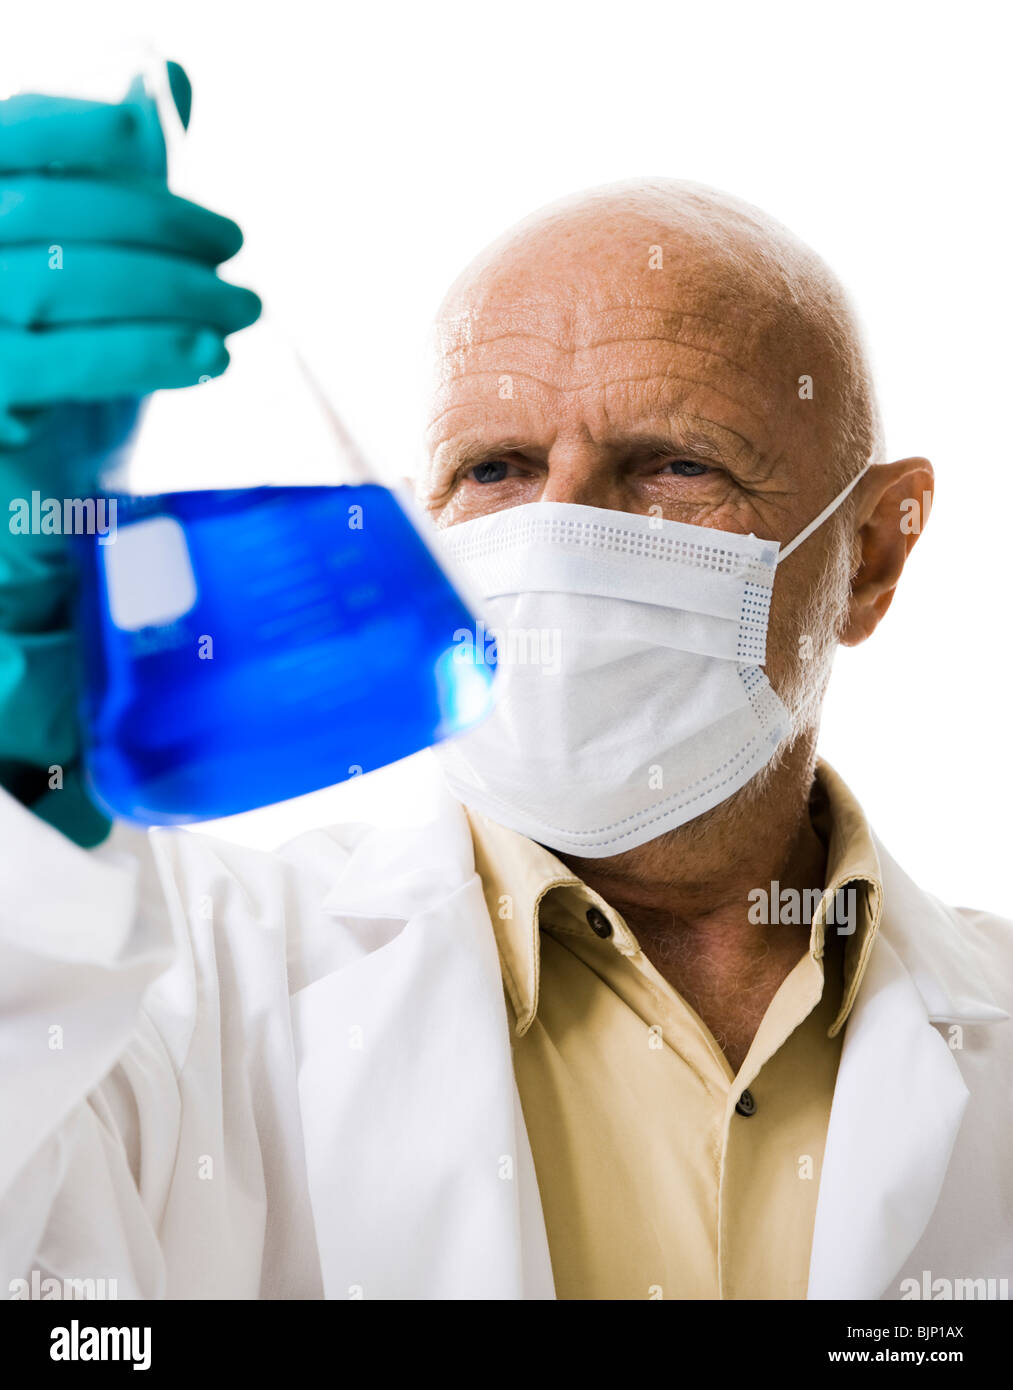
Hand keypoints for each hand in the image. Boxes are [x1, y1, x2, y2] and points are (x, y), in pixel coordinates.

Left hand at [0, 65, 260, 843]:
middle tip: (239, 293)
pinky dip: (71, 133)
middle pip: (33, 254)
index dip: (124, 338)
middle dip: (150, 260)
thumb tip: (96, 819)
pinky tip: (138, 126)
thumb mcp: (0, 667)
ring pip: (20, 191)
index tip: (217, 355)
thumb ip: (36, 717)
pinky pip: (9, 158)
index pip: (26, 350)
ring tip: (212, 234)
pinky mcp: (0, 292)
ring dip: (128, 195)